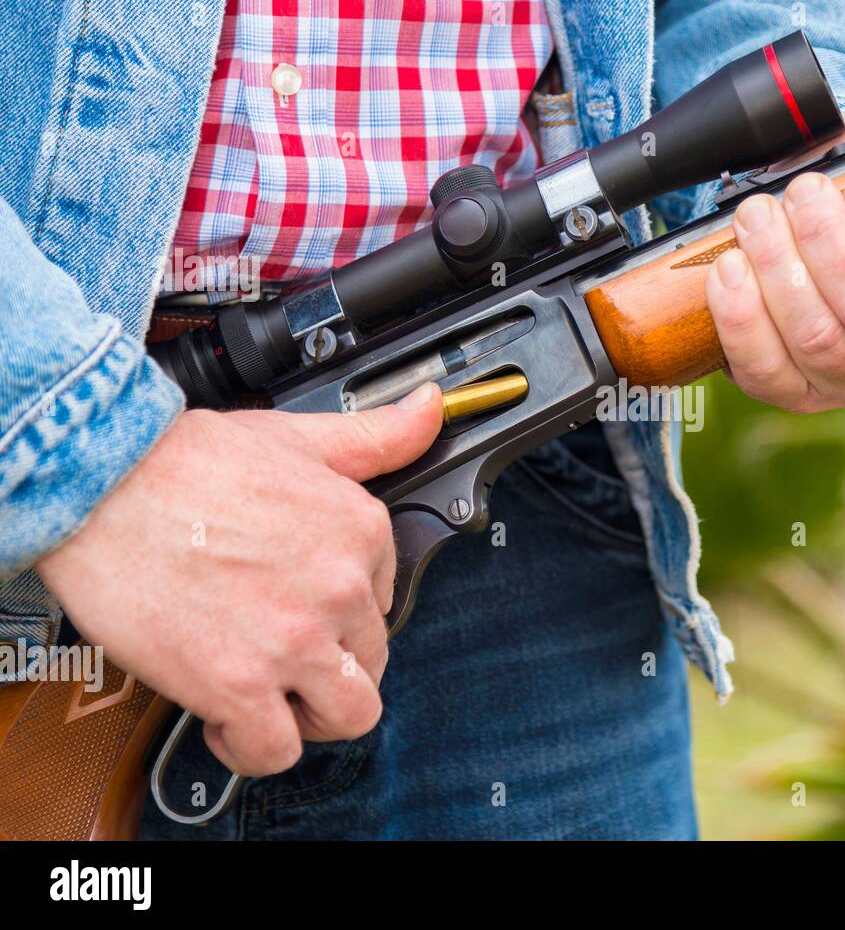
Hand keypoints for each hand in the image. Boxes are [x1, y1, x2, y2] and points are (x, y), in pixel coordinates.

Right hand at [36, 382, 442, 776]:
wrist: (100, 482)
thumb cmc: (184, 461)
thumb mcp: (297, 437)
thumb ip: (374, 437)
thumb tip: (428, 410)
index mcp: (361, 531)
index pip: (383, 601)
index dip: (341, 614)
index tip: (304, 611)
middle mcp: (340, 587)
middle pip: (372, 662)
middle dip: (331, 667)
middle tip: (284, 655)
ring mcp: (295, 640)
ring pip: (348, 715)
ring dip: (311, 715)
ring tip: (271, 695)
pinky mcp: (240, 684)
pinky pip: (276, 750)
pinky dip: (252, 747)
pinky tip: (227, 719)